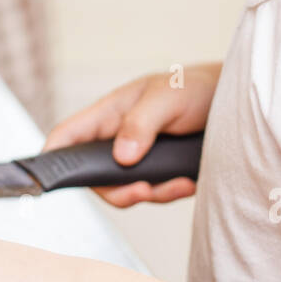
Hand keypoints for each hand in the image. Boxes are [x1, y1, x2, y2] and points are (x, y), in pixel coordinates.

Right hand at [43, 64, 220, 207]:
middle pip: (94, 176)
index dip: (52, 157)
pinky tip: (188, 183)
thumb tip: (121, 157)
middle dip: (117, 191)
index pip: (68, 136)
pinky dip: (169, 193)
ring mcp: (138, 157)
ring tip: (179, 184)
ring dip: (151, 194)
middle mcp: (117, 138)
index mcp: (109, 114)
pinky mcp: (159, 171)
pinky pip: (153, 192)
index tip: (48, 180)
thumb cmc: (194, 87)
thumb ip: (141, 124)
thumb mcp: (166, 99)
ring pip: (125, 189)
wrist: (232, 101)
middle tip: (144, 191)